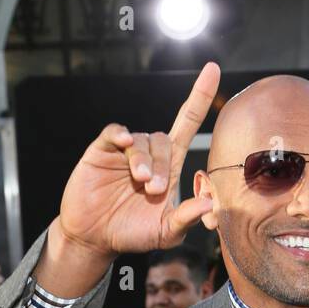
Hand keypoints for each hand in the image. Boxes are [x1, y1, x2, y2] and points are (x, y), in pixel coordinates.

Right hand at [57, 61, 220, 257]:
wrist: (95, 238)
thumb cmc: (133, 233)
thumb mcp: (166, 233)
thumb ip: (187, 218)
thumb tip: (210, 203)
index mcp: (168, 167)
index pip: (188, 124)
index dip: (200, 97)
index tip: (213, 69)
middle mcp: (149, 153)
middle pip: (163, 140)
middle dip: (162, 164)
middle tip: (153, 189)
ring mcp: (124, 152)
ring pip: (141, 139)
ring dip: (143, 159)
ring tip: (140, 182)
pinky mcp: (101, 151)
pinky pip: (114, 132)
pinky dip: (120, 135)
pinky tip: (124, 143)